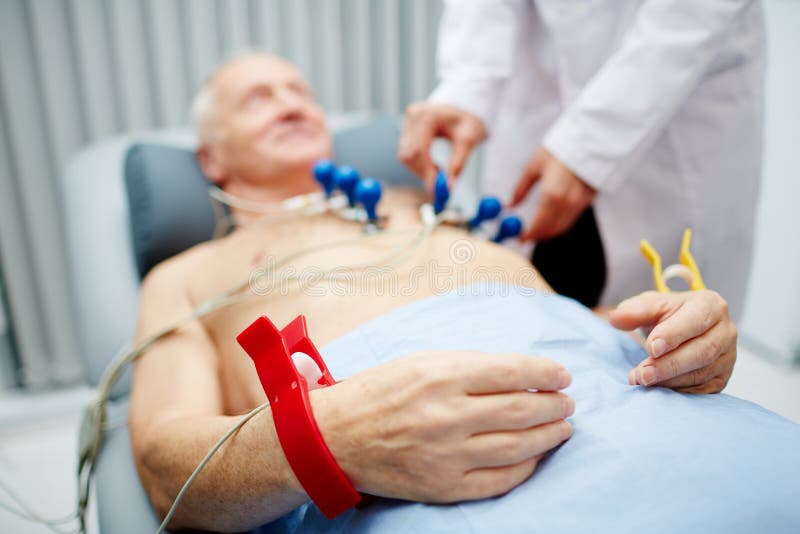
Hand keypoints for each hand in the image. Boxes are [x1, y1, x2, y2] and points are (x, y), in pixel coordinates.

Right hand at [311, 350, 573, 501]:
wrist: (335, 435)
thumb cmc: (381, 391)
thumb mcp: (421, 360)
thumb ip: (469, 365)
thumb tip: (520, 374)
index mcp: (441, 375)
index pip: (512, 372)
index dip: (546, 373)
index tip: (562, 375)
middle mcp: (446, 415)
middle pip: (521, 410)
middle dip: (555, 405)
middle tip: (568, 402)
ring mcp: (446, 455)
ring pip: (517, 446)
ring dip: (549, 435)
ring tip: (563, 427)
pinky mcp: (443, 486)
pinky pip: (499, 481)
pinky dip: (525, 467)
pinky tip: (535, 455)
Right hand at [398, 102, 485, 189]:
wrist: (465, 104)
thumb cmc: (469, 119)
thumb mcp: (468, 139)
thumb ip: (457, 163)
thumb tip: (448, 187)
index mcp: (427, 115)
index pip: (419, 150)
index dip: (426, 173)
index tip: (436, 191)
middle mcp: (413, 116)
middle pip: (408, 154)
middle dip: (422, 173)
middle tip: (439, 184)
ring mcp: (407, 122)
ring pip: (405, 156)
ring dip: (420, 169)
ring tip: (439, 170)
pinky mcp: (406, 129)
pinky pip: (406, 153)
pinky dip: (419, 164)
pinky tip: (432, 164)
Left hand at [511, 147, 595, 241]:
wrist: (590, 140)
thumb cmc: (560, 149)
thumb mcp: (534, 166)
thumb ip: (521, 189)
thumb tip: (510, 204)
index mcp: (551, 195)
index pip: (538, 226)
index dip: (527, 235)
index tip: (518, 237)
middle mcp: (567, 203)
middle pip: (551, 230)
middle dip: (537, 236)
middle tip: (526, 235)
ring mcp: (579, 203)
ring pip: (562, 227)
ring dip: (549, 231)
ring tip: (536, 228)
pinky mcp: (588, 200)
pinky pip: (571, 219)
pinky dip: (559, 223)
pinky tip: (551, 218)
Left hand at [608, 290, 736, 393]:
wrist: (681, 330)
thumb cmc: (666, 315)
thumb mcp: (650, 306)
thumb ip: (633, 310)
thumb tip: (614, 318)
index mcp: (710, 305)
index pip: (696, 321)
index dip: (674, 335)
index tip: (651, 348)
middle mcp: (725, 331)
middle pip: (702, 351)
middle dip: (669, 365)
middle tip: (641, 374)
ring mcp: (727, 356)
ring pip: (702, 373)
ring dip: (670, 381)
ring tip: (642, 381)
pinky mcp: (722, 377)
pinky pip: (703, 389)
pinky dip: (678, 391)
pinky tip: (658, 390)